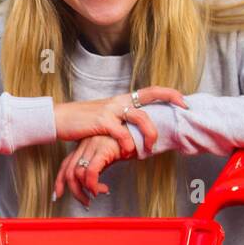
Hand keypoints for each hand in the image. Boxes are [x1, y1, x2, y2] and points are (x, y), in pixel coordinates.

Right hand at [53, 86, 187, 151]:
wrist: (59, 119)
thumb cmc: (82, 122)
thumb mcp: (105, 117)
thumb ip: (121, 121)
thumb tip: (134, 130)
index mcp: (122, 100)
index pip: (150, 91)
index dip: (169, 94)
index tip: (184, 101)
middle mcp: (119, 101)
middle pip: (151, 94)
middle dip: (170, 98)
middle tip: (183, 109)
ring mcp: (111, 110)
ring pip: (140, 116)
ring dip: (150, 132)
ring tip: (150, 148)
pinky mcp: (102, 122)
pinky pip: (122, 133)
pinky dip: (128, 145)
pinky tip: (127, 153)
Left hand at [54, 134, 124, 205]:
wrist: (140, 134)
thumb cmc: (126, 145)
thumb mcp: (106, 158)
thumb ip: (96, 168)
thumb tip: (90, 184)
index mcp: (84, 146)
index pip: (66, 165)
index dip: (59, 182)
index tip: (58, 194)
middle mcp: (85, 145)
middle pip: (69, 172)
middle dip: (75, 191)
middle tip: (85, 201)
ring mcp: (93, 146)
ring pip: (78, 173)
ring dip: (87, 189)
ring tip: (97, 193)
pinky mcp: (103, 148)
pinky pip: (91, 171)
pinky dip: (93, 184)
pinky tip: (99, 189)